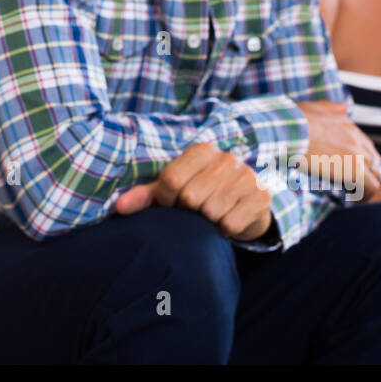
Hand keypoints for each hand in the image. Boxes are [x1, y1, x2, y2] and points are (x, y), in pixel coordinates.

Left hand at [114, 142, 272, 240]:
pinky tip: (226, 223)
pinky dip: (224, 230)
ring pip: (210, 211)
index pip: (171, 180)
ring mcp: (246, 176)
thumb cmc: (201, 196)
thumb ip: (146, 197)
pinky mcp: (261, 197)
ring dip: (207, 223)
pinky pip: (230, 223)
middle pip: (190, 197)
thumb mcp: (172, 193)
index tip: (175, 204)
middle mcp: (226, 159)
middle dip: (188, 212)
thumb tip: (119, 208)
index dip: (167, 200)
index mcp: (201, 151)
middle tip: (196, 212)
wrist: (246, 205)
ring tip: (211, 216)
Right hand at [297, 99, 380, 195]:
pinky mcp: (356, 171)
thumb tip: (345, 107)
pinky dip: (365, 195)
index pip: (363, 143)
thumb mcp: (314, 108)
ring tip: (352, 192)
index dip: (357, 158)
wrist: (287, 131)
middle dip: (366, 171)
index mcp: (346, 123)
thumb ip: (331, 109)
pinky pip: (371, 188)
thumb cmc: (292, 121)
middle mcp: (355, 137)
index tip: (345, 167)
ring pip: (376, 173)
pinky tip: (354, 200)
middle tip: (351, 182)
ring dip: (366, 183)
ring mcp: (357, 153)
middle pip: (373, 158)